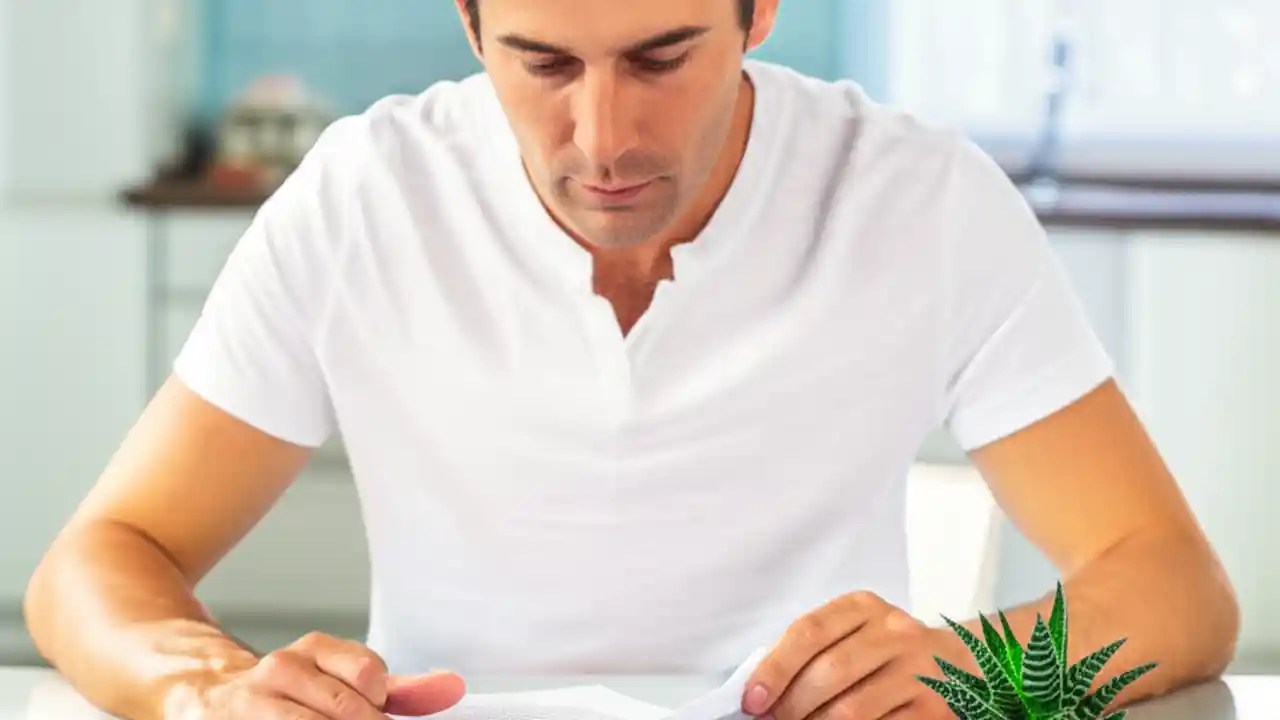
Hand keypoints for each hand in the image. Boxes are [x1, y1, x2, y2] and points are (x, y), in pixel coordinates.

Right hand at [164, 631, 465, 718]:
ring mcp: (251, 700)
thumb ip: (399, 691)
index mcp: (316, 650)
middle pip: (345, 710)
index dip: (379, 704)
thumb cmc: (292, 693)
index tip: (377, 711)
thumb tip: (451, 689)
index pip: (371, 676)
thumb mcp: (345, 680)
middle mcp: (282, 668)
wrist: (211, 697)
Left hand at [741, 592, 954, 719]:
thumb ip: (812, 651)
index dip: (776, 668)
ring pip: (852, 708)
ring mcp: (918, 670)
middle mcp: (894, 632)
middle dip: (792, 704)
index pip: (809, 632)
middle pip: (829, 672)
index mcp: (863, 607)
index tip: (753, 699)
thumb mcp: (855, 633)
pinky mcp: (933, 708)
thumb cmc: (888, 651)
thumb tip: (763, 689)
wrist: (962, 664)